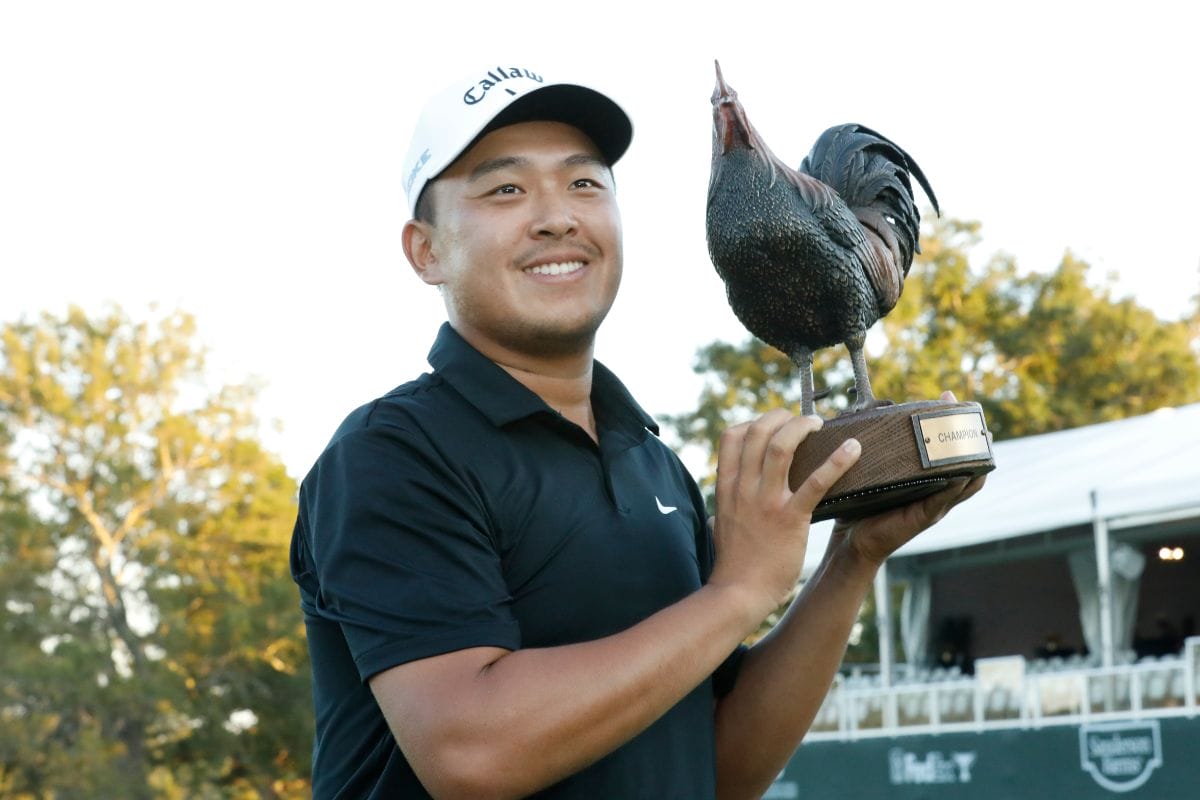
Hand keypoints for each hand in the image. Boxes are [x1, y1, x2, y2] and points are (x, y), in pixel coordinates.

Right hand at [708, 409, 861, 614]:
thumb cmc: (733, 564)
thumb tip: (715, 516)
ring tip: (819, 425)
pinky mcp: (790, 518)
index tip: (772, 424)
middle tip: (801, 420)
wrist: (738, 593)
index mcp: (727, 487)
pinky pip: (815, 482)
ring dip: (803, 427)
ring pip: (781, 446)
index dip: (753, 421)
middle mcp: (744, 487)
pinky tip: (854, 449)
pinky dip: (838, 461)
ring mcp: (766, 501)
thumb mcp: (719, 528)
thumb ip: (721, 514)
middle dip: (781, 416)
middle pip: (758, 431)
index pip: (731, 435)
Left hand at [829, 391, 985, 566]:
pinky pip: (944, 500)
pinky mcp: (923, 518)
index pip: (951, 453)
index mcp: (928, 481)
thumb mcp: (874, 473)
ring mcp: (934, 506)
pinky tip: (960, 473)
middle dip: (973, 440)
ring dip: (973, 461)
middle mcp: (937, 492)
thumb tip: (863, 416)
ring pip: (966, 483)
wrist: (852, 540)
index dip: (955, 427)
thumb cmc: (861, 506)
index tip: (951, 399)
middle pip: (968, 466)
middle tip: (970, 415)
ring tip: (979, 440)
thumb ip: (875, 450)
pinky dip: (955, 487)